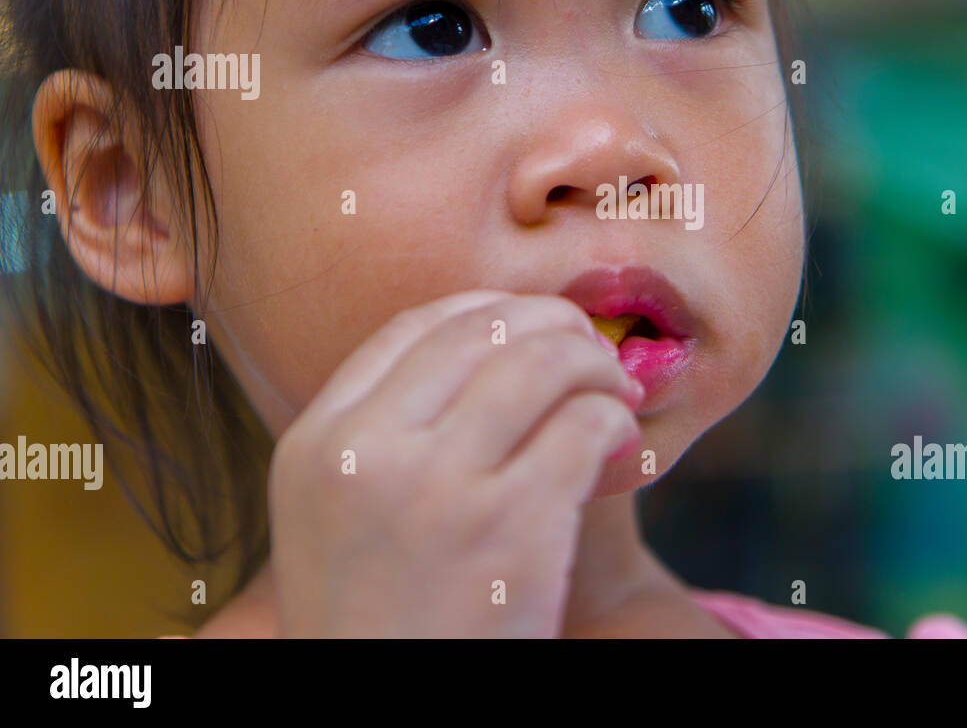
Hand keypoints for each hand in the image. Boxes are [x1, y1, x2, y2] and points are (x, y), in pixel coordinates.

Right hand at [267, 290, 642, 636]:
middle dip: (553, 324)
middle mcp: (370, 452)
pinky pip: (585, 426)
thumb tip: (488, 343)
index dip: (489, 311)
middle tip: (591, 349)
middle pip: (485, 330)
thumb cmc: (382, 620)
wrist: (393, 722)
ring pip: (543, 362)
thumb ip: (385, 431)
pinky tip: (618, 442)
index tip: (531, 325)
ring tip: (615, 390)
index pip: (413, 326)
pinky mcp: (512, 527)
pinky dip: (615, 420)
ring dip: (596, 364)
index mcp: (318, 442)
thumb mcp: (338, 514)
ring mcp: (440, 488)